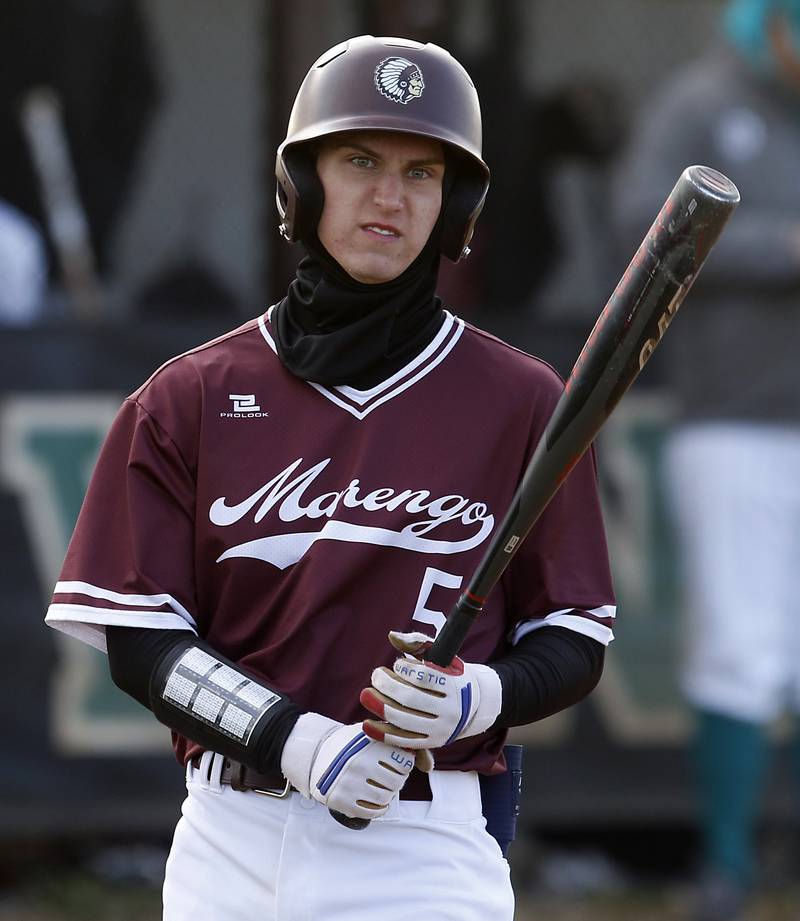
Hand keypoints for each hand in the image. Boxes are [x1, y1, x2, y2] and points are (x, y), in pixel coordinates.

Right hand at [281, 713, 415, 819]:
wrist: (317, 753)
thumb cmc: (352, 743)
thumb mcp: (373, 735)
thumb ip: (402, 744)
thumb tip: (428, 767)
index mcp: (369, 745)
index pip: (405, 763)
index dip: (404, 764)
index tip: (395, 763)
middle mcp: (359, 763)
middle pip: (397, 782)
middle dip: (396, 780)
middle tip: (389, 777)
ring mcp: (349, 783)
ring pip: (385, 798)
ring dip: (388, 794)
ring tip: (381, 787)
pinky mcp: (340, 800)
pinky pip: (371, 813)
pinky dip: (378, 809)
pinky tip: (376, 800)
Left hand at [360, 630, 502, 749]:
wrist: (473, 707)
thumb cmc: (448, 674)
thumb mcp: (439, 655)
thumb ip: (417, 642)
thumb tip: (392, 636)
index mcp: (455, 685)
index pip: (424, 677)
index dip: (405, 669)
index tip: (398, 664)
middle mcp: (450, 709)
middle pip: (411, 698)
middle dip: (387, 686)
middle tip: (376, 675)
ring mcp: (441, 729)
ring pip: (405, 721)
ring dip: (380, 707)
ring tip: (366, 695)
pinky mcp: (432, 742)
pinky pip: (403, 740)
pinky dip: (382, 733)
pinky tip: (367, 724)